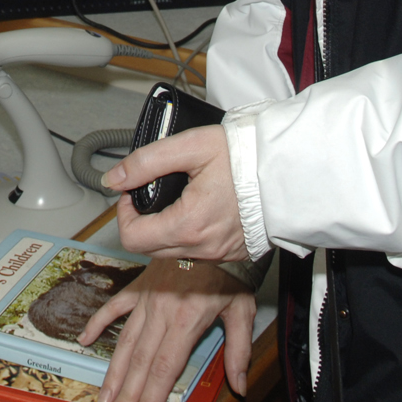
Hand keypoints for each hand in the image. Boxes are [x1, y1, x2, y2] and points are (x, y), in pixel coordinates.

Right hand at [79, 258, 255, 401]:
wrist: (213, 228)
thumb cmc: (230, 269)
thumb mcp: (241, 309)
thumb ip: (238, 350)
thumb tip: (239, 385)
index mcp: (185, 321)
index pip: (164, 369)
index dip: (151, 397)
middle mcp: (161, 312)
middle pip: (140, 363)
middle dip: (127, 395)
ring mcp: (147, 298)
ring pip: (126, 341)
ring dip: (114, 372)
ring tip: (104, 396)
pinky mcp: (140, 286)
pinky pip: (115, 306)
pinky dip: (99, 323)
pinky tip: (85, 339)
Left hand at [102, 125, 250, 262]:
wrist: (287, 169)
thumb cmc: (245, 157)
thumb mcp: (190, 147)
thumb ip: (146, 162)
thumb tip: (114, 178)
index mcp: (188, 225)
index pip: (132, 238)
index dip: (124, 213)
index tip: (134, 192)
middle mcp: (203, 248)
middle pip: (150, 248)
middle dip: (142, 221)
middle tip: (152, 192)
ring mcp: (220, 254)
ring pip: (174, 251)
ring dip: (165, 228)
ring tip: (178, 198)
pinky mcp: (233, 253)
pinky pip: (198, 251)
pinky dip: (190, 234)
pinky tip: (199, 209)